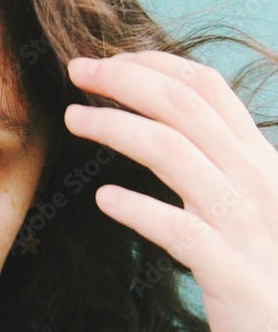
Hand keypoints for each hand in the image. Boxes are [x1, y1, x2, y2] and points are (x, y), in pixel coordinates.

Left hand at [63, 50, 277, 331]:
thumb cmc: (271, 271)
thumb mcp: (256, 206)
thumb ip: (222, 166)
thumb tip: (171, 133)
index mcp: (258, 159)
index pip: (207, 88)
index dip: (154, 64)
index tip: (110, 60)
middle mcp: (255, 179)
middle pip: (182, 107)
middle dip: (124, 80)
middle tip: (77, 70)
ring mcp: (244, 223)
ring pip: (172, 152)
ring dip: (116, 127)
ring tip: (74, 119)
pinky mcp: (230, 270)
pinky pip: (177, 228)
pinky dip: (136, 208)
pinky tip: (103, 199)